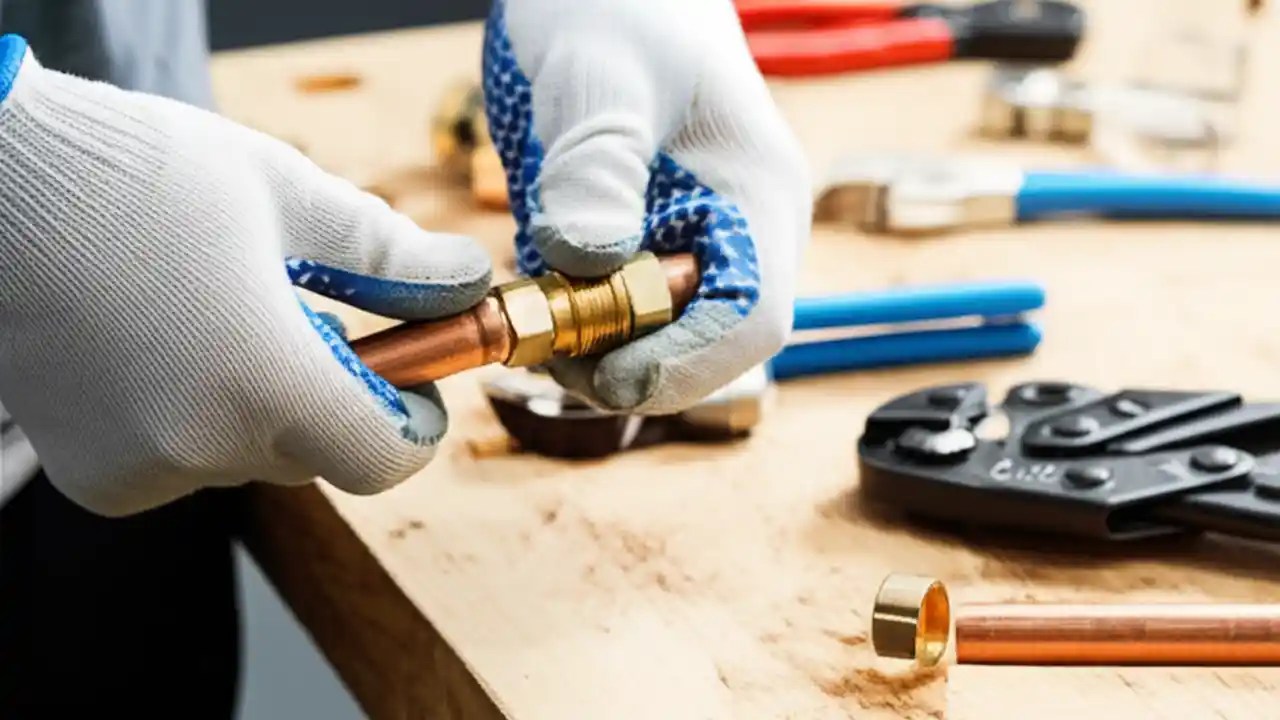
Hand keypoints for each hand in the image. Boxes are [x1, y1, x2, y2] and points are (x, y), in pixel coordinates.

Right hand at [0, 37, 491, 515]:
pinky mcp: (97, 480)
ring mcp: (141, 471)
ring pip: (254, 458)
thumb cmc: (140, 176)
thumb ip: (390, 259)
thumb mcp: (288, 197)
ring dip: (263, 405)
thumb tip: (466, 280)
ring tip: (224, 320)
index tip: (409, 371)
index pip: (387, 458)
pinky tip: (170, 353)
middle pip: (321, 453)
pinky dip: (201, 423)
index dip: (413, 418)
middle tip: (309, 316)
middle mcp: (201, 447)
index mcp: (264, 383)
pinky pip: (190, 466)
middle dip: (336, 395)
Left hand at [484, 0, 811, 413]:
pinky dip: (581, 319)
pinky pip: (627, 311)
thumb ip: (596, 164)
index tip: (603, 373)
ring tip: (532, 312)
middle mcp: (740, 234)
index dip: (684, 366)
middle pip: (706, 346)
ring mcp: (698, 243)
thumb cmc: (617, 8)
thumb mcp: (597, 75)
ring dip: (596, 347)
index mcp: (757, 196)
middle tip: (542, 348)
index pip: (752, 321)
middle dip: (627, 363)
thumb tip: (588, 259)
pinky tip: (536, 284)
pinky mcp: (654, 246)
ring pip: (663, 339)